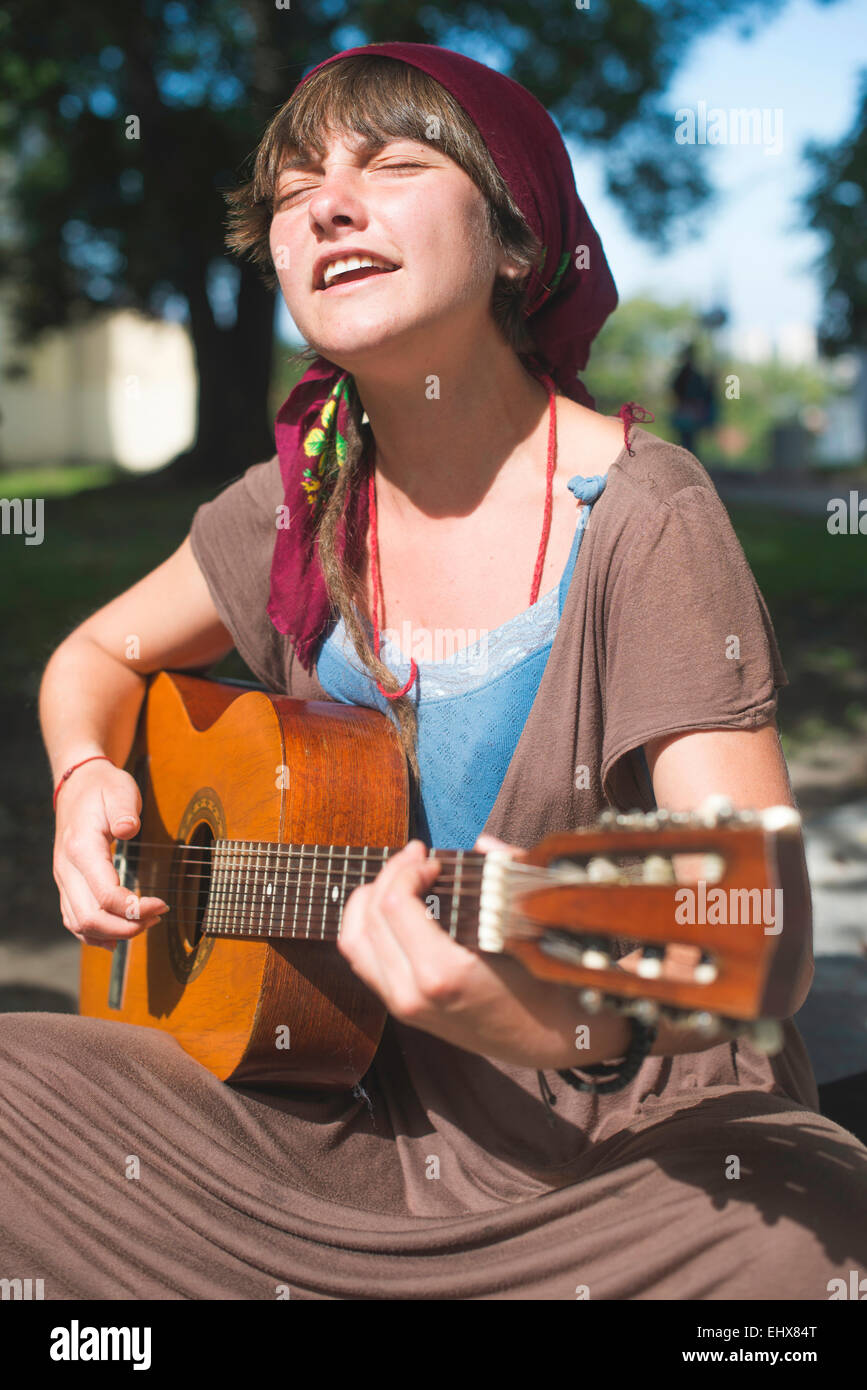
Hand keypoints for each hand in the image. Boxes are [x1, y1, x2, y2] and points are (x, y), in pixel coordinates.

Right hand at [52, 761, 167, 949]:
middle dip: (127, 927)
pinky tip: (116, 938)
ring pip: (80, 924)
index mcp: (81, 848)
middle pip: (90, 918)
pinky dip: (94, 934)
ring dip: (113, 932)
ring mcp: (63, 879)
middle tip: (157, 917)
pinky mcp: (67, 884)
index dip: (135, 908)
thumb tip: (128, 829)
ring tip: (145, 924)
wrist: (78, 785)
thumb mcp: (119, 789)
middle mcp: (66, 869)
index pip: (105, 895)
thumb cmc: (103, 788)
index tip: (163, 904)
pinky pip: (73, 919)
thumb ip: (124, 809)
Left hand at [337, 834, 625, 1068]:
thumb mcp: (531, 927)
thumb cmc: (545, 982)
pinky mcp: (401, 1009)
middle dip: (388, 874)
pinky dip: (367, 926)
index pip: (393, 904)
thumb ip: (506, 875)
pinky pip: (363, 961)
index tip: (432, 858)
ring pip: (353, 941)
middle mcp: (412, 993)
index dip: (406, 869)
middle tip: (415, 856)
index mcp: (442, 973)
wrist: (548, 1039)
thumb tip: (483, 843)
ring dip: (368, 898)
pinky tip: (391, 906)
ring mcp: (402, 1005)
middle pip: (368, 917)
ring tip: (397, 877)